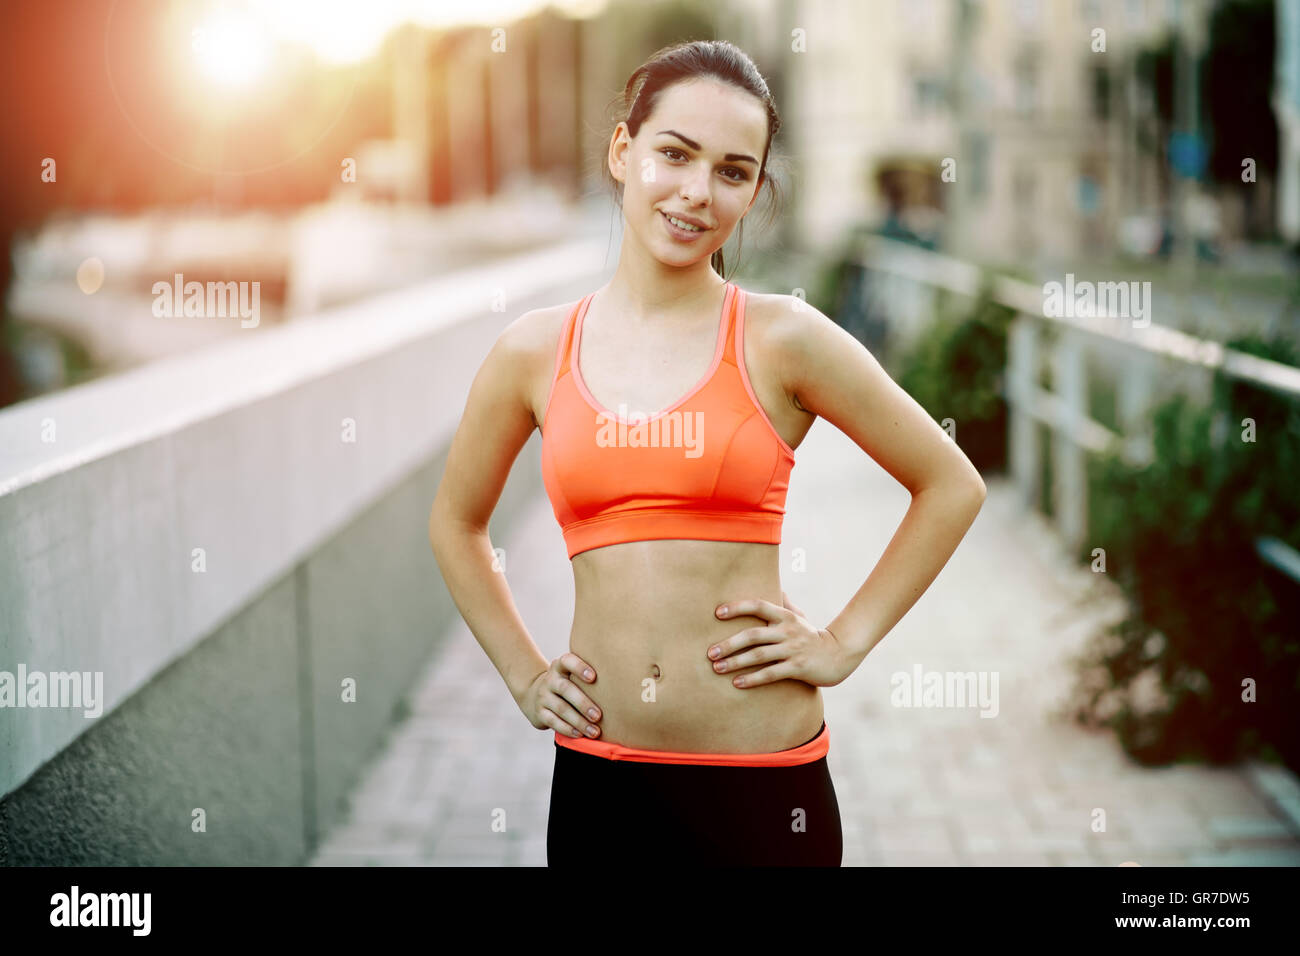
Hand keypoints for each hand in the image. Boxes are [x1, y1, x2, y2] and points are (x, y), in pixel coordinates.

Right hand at [517, 654, 602, 739]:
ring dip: (579, 721)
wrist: (535, 695)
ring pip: (561, 708)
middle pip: (565, 689)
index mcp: (560, 666)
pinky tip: (580, 735)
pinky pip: (553, 721)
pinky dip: (567, 729)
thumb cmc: (567, 684)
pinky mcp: (540, 712)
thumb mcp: (572, 674)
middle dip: (583, 703)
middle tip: (598, 716)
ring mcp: (543, 696)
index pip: (568, 661)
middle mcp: (550, 679)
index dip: (579, 667)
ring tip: (595, 731)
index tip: (594, 677)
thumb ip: (590, 674)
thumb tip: (625, 680)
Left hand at [707, 590, 856, 688]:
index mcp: (785, 616)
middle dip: (729, 644)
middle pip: (753, 634)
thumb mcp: (799, 616)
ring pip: (759, 655)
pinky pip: (771, 673)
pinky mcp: (798, 668)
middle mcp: (788, 630)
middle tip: (710, 652)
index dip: (737, 607)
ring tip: (717, 668)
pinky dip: (752, 679)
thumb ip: (784, 603)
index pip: (758, 605)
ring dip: (735, 662)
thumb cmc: (811, 635)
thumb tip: (774, 587)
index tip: (717, 613)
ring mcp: (793, 649)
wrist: (839, 655)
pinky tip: (737, 683)